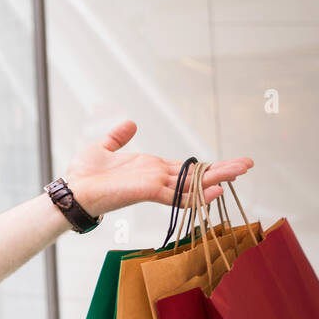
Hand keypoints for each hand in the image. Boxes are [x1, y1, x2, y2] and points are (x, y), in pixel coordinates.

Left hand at [63, 120, 252, 215]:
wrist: (70, 191)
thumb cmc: (83, 175)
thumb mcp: (102, 148)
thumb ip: (118, 137)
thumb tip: (132, 123)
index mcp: (149, 168)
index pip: (184, 168)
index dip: (207, 166)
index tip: (230, 164)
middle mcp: (156, 177)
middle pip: (195, 175)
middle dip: (222, 170)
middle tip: (248, 164)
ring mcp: (154, 185)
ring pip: (192, 184)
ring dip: (217, 178)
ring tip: (242, 171)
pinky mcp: (147, 192)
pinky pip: (177, 195)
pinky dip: (196, 195)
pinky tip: (215, 190)